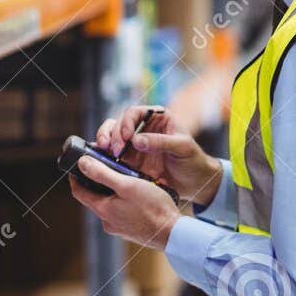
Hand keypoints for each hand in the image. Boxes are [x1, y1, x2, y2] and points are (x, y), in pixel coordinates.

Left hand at [68, 157, 180, 249]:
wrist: (172, 233)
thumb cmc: (153, 208)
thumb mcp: (127, 184)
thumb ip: (103, 173)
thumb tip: (82, 163)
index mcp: (103, 210)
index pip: (79, 192)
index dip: (75, 178)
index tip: (77, 165)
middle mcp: (108, 221)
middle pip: (95, 198)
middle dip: (98, 183)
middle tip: (106, 167)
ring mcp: (119, 228)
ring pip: (110, 205)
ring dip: (114, 192)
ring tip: (127, 180)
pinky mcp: (131, 230)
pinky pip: (122, 213)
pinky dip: (125, 202)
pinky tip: (138, 196)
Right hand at [95, 105, 223, 204]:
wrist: (194, 183)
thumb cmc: (193, 160)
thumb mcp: (182, 148)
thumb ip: (161, 142)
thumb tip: (136, 141)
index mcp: (158, 118)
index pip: (135, 112)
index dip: (127, 122)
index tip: (127, 136)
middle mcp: (143, 128)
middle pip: (119, 123)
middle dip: (113, 133)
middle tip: (114, 149)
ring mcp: (134, 144)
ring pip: (111, 135)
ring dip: (104, 141)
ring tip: (104, 152)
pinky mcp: (129, 160)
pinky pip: (112, 154)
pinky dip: (104, 155)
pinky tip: (101, 159)